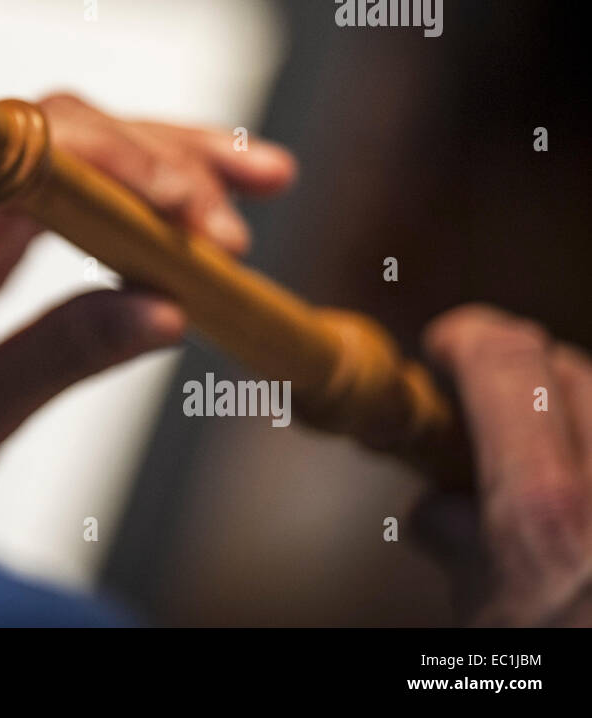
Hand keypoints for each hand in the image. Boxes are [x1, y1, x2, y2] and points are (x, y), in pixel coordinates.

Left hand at [0, 93, 295, 517]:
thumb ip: (53, 360)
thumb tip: (161, 311)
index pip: (3, 149)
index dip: (100, 158)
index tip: (179, 203)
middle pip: (48, 135)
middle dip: (151, 163)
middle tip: (237, 216)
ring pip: (65, 156)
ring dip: (157, 167)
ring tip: (257, 180)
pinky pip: (59, 201)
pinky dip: (126, 209)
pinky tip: (186, 219)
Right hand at [412, 305, 591, 624]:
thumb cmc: (561, 677)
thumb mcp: (494, 633)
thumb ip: (465, 554)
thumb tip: (437, 513)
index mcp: (551, 520)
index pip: (506, 362)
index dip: (468, 337)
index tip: (446, 346)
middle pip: (573, 369)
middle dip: (525, 377)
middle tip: (492, 414)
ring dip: (586, 419)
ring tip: (561, 473)